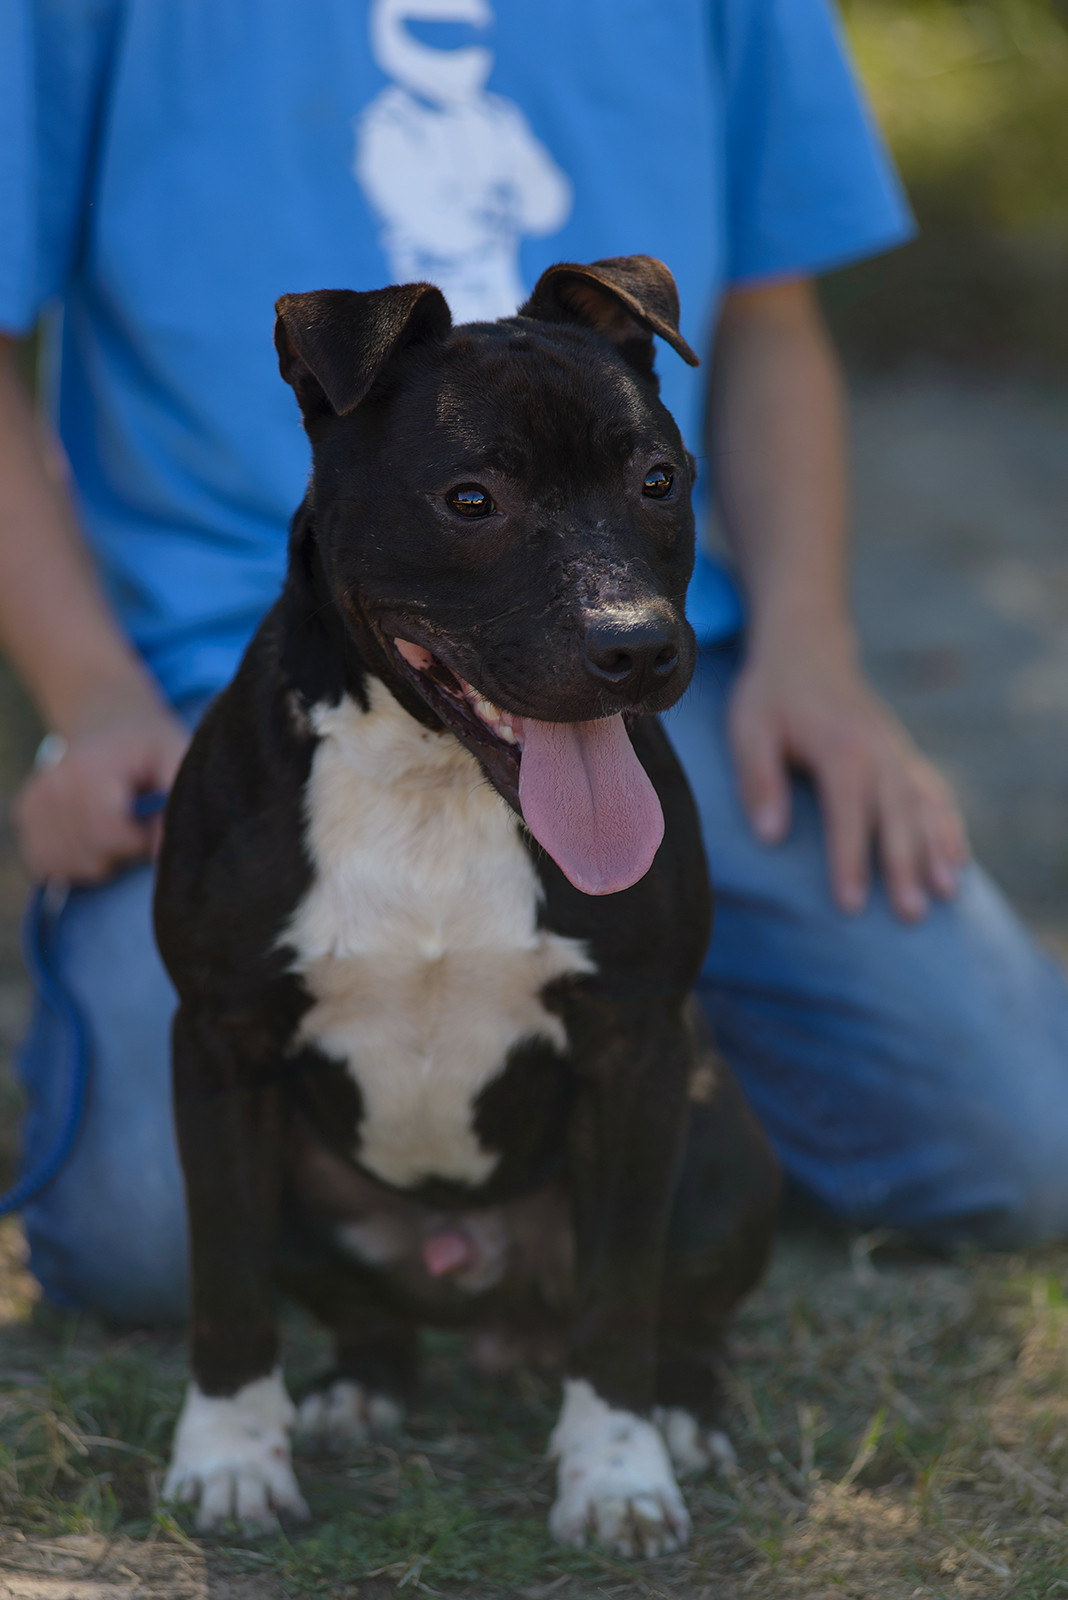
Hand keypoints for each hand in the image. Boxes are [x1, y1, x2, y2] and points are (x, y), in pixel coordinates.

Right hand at [14, 691, 188, 883]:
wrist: (105, 720)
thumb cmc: (146, 745)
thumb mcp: (175, 755)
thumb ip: (175, 798)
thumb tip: (160, 851)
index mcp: (88, 770)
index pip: (108, 834)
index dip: (139, 840)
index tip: (152, 821)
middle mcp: (53, 786)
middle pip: (91, 856)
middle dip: (124, 850)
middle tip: (137, 822)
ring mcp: (33, 802)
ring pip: (71, 865)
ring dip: (101, 857)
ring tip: (116, 824)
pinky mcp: (24, 817)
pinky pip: (50, 864)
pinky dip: (76, 859)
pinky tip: (92, 835)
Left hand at [727, 623, 968, 920]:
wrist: (808, 647)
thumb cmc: (772, 694)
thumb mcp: (750, 728)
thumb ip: (759, 779)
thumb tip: (769, 836)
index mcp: (841, 749)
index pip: (848, 815)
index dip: (849, 861)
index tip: (851, 906)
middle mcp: (879, 752)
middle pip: (897, 818)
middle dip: (905, 867)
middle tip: (911, 916)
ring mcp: (897, 753)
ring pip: (924, 808)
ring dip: (937, 851)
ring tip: (948, 895)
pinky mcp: (903, 755)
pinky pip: (934, 793)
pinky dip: (948, 826)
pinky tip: (957, 861)